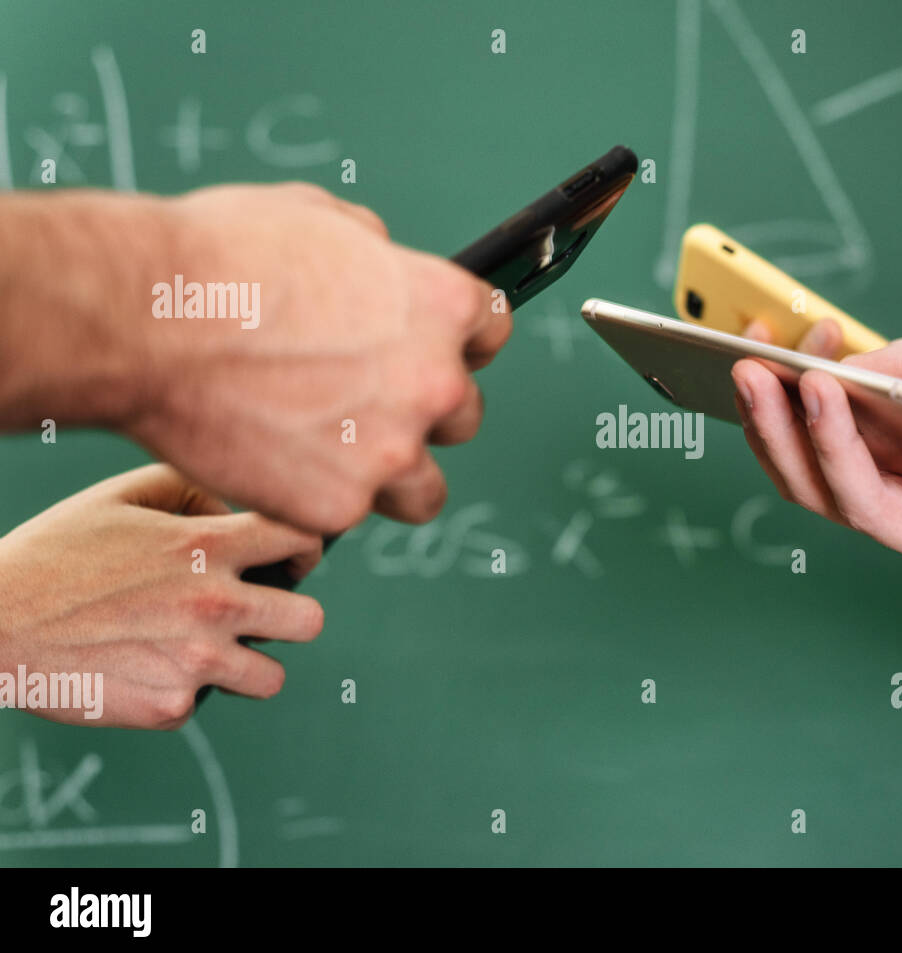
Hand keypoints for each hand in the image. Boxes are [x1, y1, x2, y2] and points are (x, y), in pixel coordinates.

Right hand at [0, 465, 323, 728]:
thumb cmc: (58, 552)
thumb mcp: (123, 497)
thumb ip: (195, 493)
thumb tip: (243, 517)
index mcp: (208, 547)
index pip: (304, 538)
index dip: (306, 548)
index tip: (290, 560)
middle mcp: (214, 606)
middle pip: (309, 621)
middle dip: (289, 616)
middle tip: (258, 614)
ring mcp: (196, 662)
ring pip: (271, 677)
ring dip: (246, 665)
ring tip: (203, 649)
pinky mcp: (171, 708)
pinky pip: (202, 702)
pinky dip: (181, 690)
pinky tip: (142, 667)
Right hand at [122, 183, 510, 533]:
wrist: (141, 320)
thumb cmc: (219, 257)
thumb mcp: (319, 218)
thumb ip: (375, 254)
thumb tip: (385, 269)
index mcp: (442, 306)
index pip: (491, 332)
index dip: (456, 341)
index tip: (431, 350)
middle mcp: (433, 383)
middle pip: (464, 413)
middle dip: (420, 409)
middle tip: (361, 402)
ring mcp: (389, 452)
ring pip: (424, 489)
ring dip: (392, 476)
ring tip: (336, 459)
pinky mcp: (338, 505)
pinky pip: (347, 516)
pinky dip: (318, 501)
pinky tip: (276, 470)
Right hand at [730, 335, 901, 580]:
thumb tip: (839, 365)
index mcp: (894, 474)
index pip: (812, 453)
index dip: (775, 405)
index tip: (755, 344)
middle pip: (815, 489)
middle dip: (774, 431)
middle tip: (751, 372)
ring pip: (864, 507)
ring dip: (833, 445)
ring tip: (820, 384)